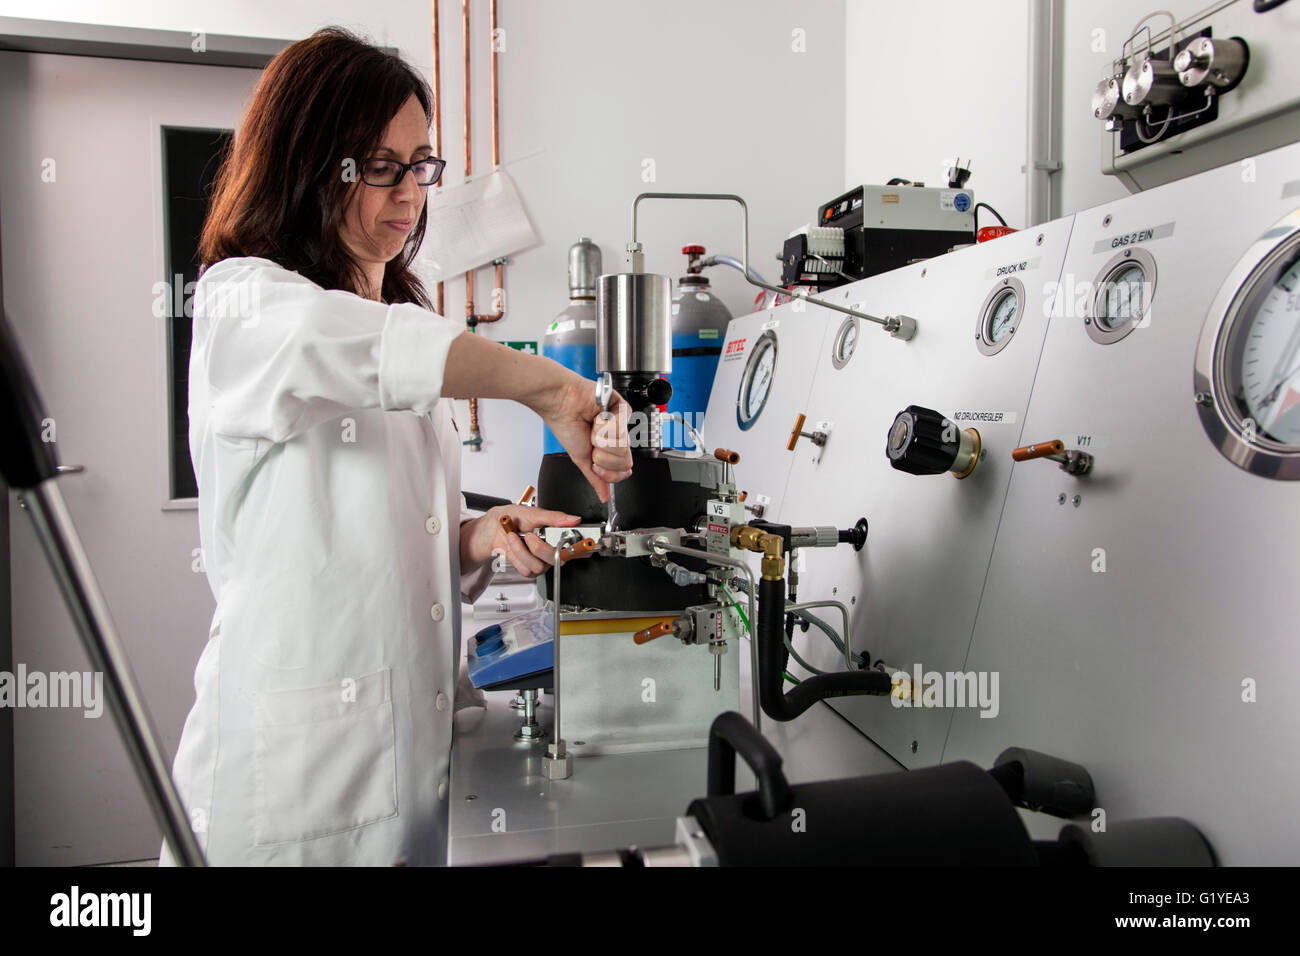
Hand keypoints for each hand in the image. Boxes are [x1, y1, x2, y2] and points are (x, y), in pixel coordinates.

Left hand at [460, 505, 592, 578]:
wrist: (491, 529)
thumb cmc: (510, 518)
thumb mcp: (531, 513)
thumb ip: (553, 517)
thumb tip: (574, 519)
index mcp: (557, 534)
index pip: (577, 545)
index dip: (584, 548)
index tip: (587, 546)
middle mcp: (551, 549)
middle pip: (556, 558)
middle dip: (538, 547)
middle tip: (529, 535)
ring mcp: (540, 560)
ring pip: (538, 566)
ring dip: (521, 550)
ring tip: (515, 538)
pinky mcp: (528, 568)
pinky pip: (525, 569)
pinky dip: (515, 556)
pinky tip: (513, 546)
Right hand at [532, 373, 632, 501]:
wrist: (560, 405)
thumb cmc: (566, 426)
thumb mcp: (582, 460)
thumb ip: (595, 479)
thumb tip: (604, 496)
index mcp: (609, 448)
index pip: (623, 469)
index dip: (609, 471)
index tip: (595, 463)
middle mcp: (617, 437)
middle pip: (625, 460)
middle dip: (604, 455)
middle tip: (592, 442)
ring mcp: (621, 423)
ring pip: (623, 445)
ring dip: (602, 439)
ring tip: (592, 426)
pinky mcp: (622, 407)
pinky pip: (622, 425)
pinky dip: (605, 424)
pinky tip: (596, 416)